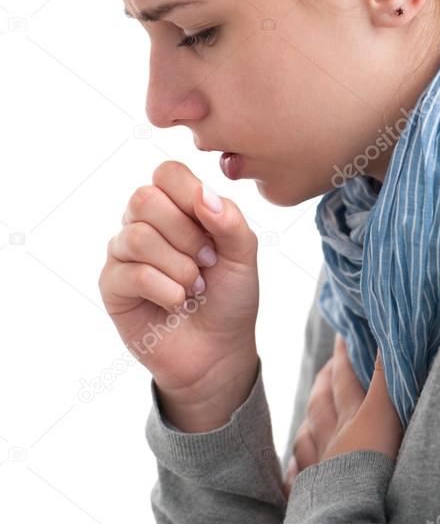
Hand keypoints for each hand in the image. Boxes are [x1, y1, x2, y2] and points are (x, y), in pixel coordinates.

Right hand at [98, 161, 259, 425]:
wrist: (218, 350)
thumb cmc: (230, 297)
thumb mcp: (244, 255)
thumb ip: (231, 221)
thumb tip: (204, 194)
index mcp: (176, 206)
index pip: (167, 172)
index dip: (191, 196)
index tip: (215, 230)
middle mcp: (145, 223)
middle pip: (144, 198)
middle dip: (185, 234)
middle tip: (206, 262)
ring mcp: (123, 252)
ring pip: (138, 236)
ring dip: (178, 267)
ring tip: (193, 287)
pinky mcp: (112, 285)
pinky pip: (131, 272)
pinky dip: (165, 290)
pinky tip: (176, 302)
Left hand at [282, 334, 403, 497]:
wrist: (346, 520)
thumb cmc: (373, 469)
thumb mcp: (386, 418)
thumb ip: (387, 382)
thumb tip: (388, 341)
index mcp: (350, 420)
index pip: (344, 380)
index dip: (344, 357)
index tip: (343, 336)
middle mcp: (328, 440)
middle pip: (321, 404)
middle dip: (324, 381)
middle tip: (327, 367)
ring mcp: (316, 470)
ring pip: (306, 437)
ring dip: (309, 421)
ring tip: (312, 415)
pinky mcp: (308, 499)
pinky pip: (297, 480)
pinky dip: (297, 470)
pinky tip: (295, 471)